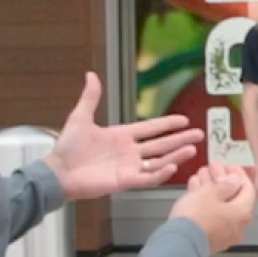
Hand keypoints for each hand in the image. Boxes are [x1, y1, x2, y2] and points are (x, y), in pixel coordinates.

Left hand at [43, 73, 200, 199]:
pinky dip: (160, 174)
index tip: (184, 120)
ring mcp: (129, 167)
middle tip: (199, 135)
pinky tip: (172, 167)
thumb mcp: (80, 117)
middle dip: (180, 140)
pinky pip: (147, 178)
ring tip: (192, 150)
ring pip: (159, 161)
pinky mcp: (124, 181)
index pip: (151, 129)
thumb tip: (91, 75)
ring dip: (176, 156)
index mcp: (122, 136)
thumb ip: (90, 98)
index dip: (168, 124)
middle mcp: (129, 152)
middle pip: (161, 145)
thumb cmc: (67, 147)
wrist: (58, 171)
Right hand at [168, 163, 256, 252]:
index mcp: (243, 213)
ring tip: (200, 174)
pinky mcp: (209, 238)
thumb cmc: (197, 214)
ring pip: (219, 206)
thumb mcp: (211, 192)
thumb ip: (225, 184)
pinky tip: (195, 188)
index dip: (239, 174)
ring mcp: (223, 234)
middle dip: (221, 180)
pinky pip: (211, 216)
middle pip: (232, 197)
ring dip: (211, 189)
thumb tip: (235, 180)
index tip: (229, 164)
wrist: (180, 244)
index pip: (248, 189)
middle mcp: (237, 225)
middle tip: (212, 167)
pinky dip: (205, 202)